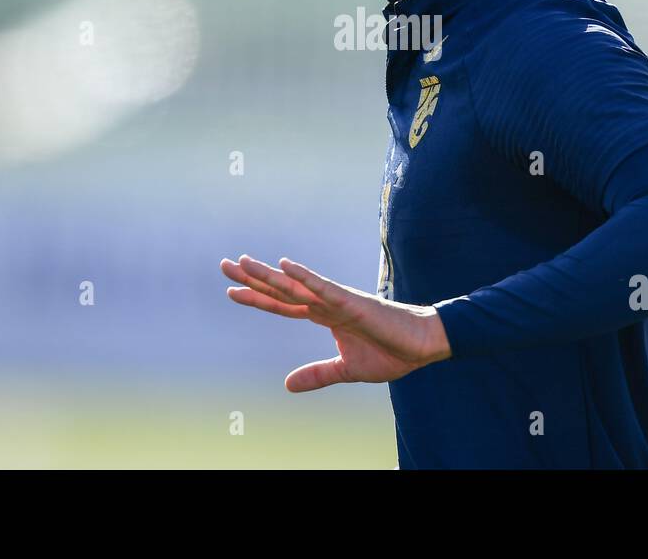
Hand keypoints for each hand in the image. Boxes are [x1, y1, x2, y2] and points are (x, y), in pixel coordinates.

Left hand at [220, 254, 451, 391]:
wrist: (422, 346)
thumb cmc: (390, 352)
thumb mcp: (346, 370)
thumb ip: (318, 374)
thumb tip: (287, 385)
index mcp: (324, 316)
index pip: (283, 305)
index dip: (258, 298)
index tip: (232, 291)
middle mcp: (325, 303)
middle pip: (282, 290)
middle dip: (253, 278)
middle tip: (224, 265)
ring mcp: (337, 300)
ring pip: (296, 286)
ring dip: (269, 275)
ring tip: (243, 262)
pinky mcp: (352, 302)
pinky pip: (323, 288)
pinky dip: (304, 277)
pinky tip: (285, 265)